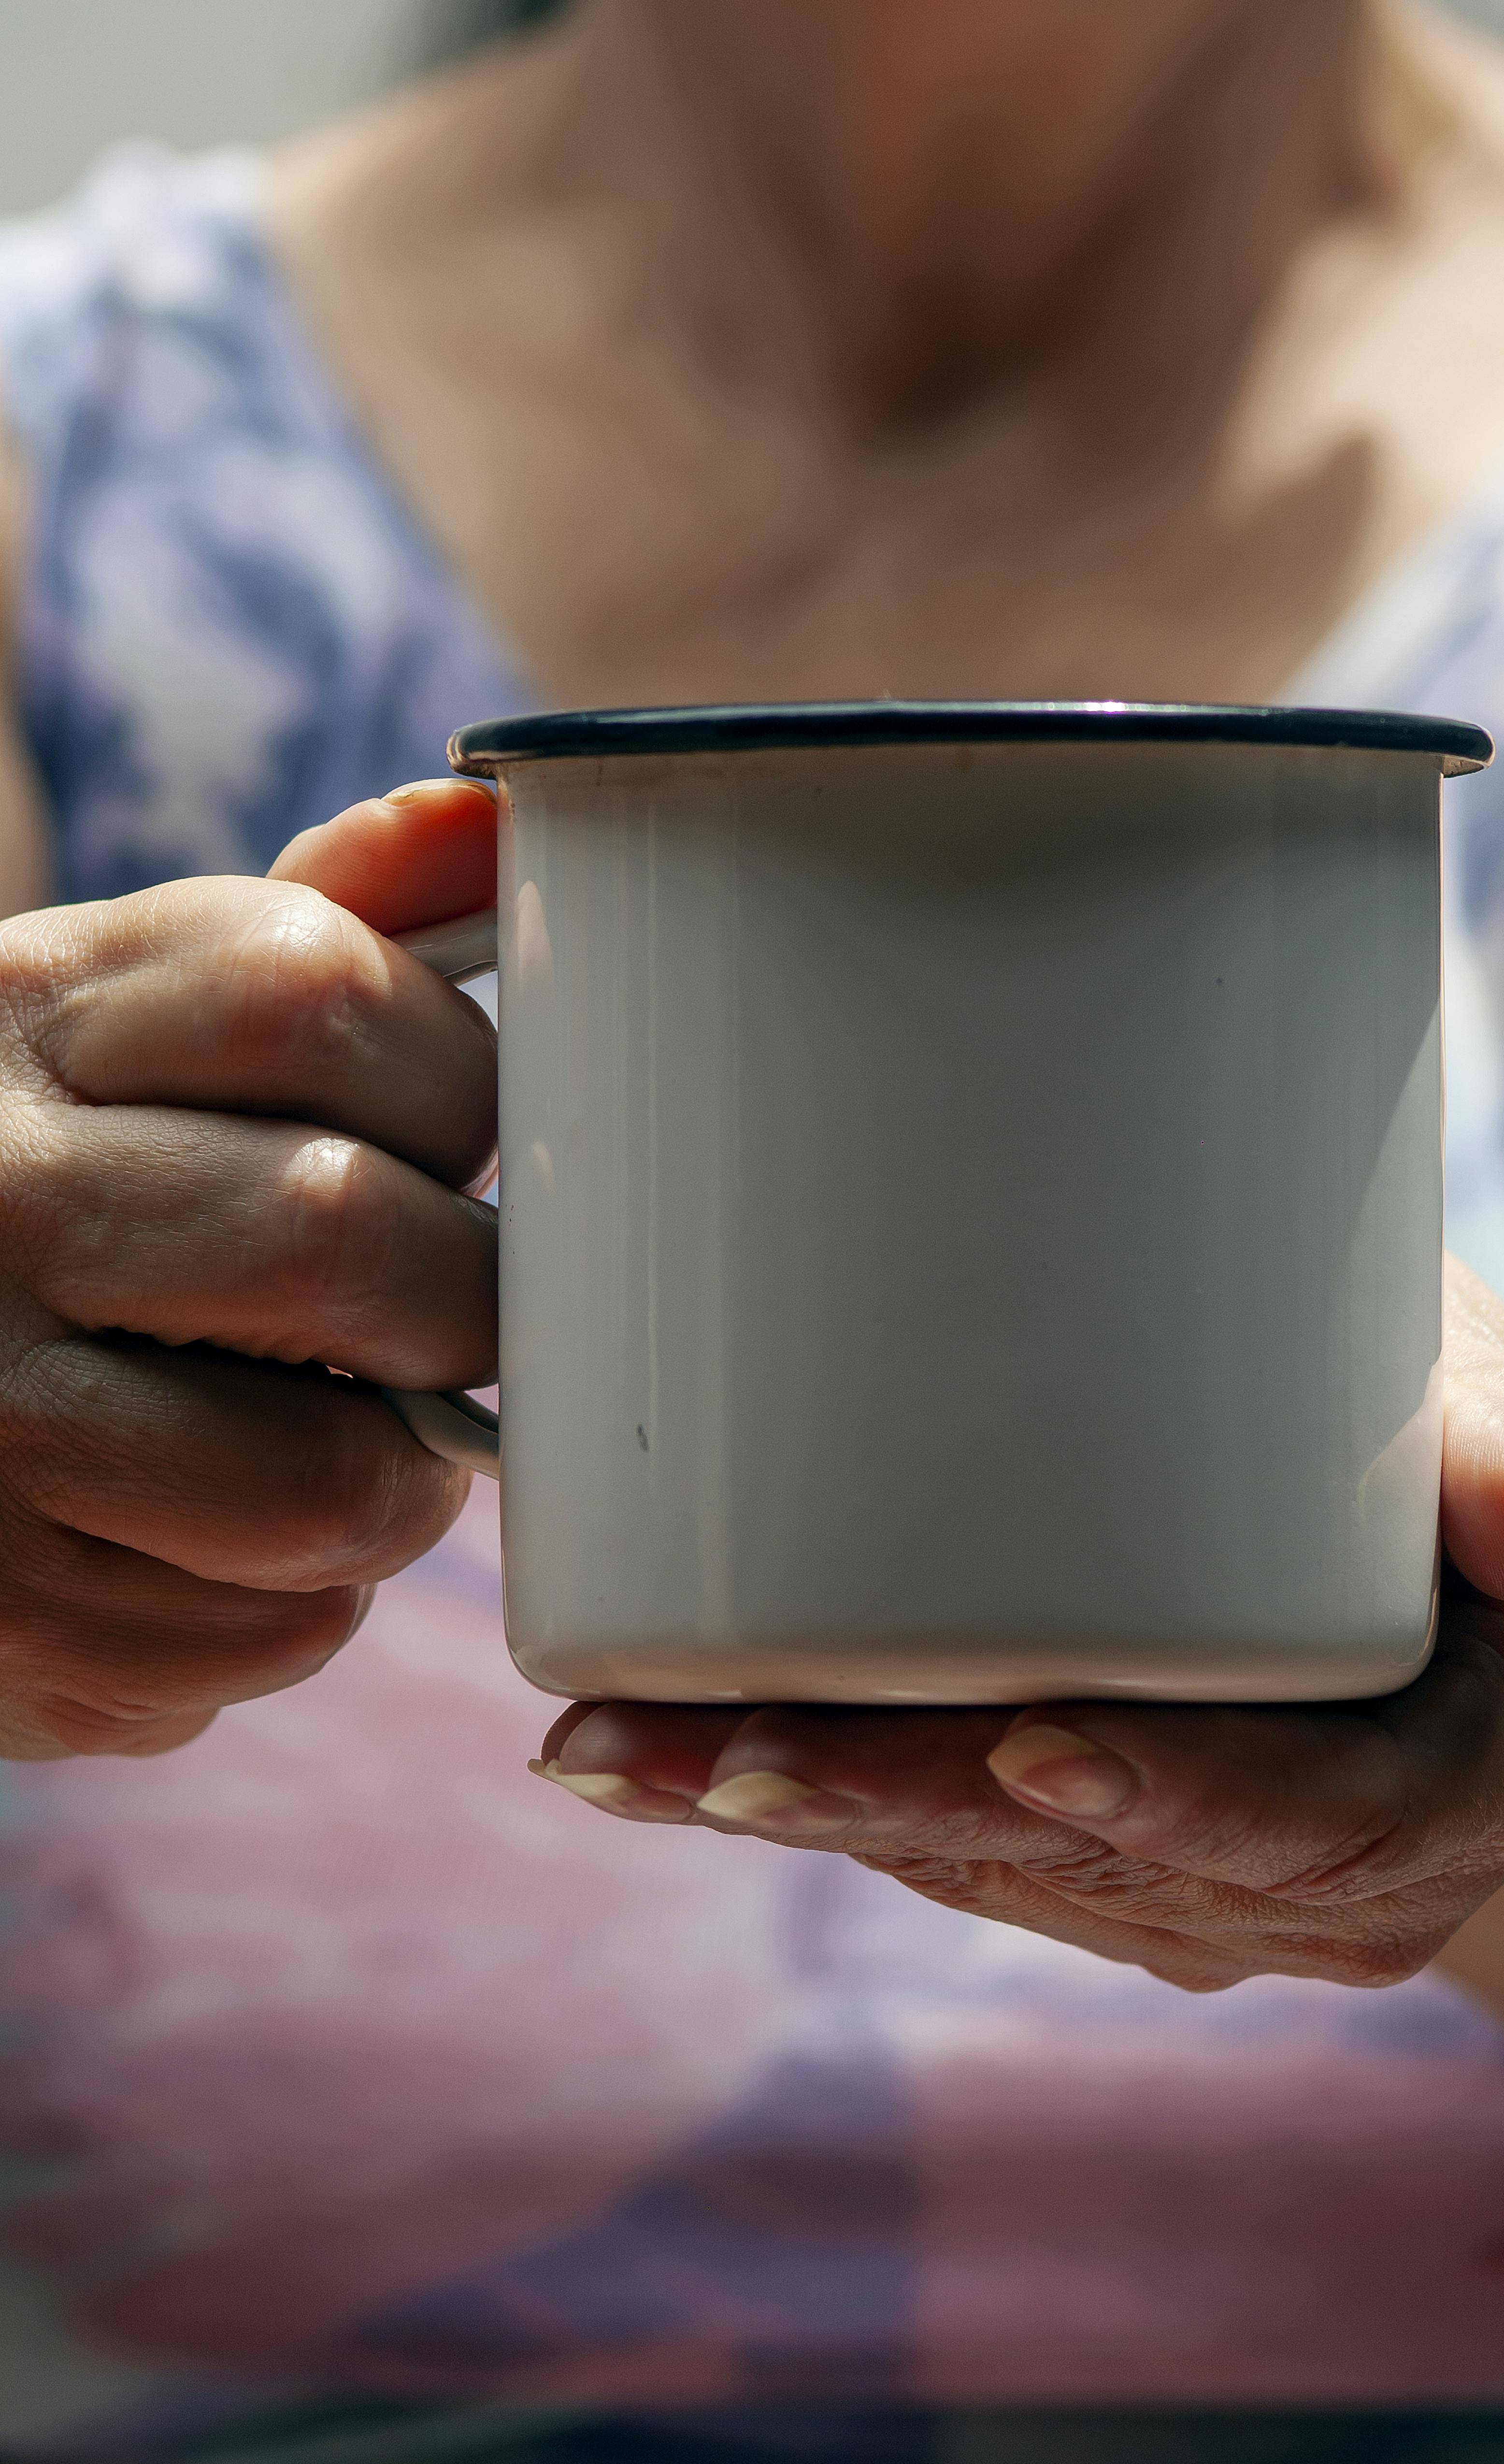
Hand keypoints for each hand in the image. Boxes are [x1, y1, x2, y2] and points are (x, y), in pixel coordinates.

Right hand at [0, 778, 498, 1757]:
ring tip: (323, 1436)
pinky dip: (287, 1605)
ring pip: (332, 1481)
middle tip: (428, 1314)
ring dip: (385, 1479)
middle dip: (451, 1300)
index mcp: (17, 1018)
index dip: (454, 1081)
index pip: (327, 993)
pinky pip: (266, 1636)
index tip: (448, 1138)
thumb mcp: (112, 1031)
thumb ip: (307, 935)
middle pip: (353, 1240)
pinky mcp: (4, 1626)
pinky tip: (208, 1543)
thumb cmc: (25, 1191)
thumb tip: (494, 827)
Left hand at [534, 1260, 1503, 1991]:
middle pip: (1112, 1857)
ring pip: (1004, 1875)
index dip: (1181, 1790)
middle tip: (700, 1759)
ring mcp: (1226, 1898)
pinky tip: (662, 1770)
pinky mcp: (1122, 1877)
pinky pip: (965, 1858)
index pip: (1327, 1812)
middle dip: (901, 1807)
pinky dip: (822, 1808)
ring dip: (812, 1819)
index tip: (1034, 1744)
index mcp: (1481, 1773)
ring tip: (620, 1755)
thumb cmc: (1470, 1445)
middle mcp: (1349, 1877)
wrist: (1472, 1559)